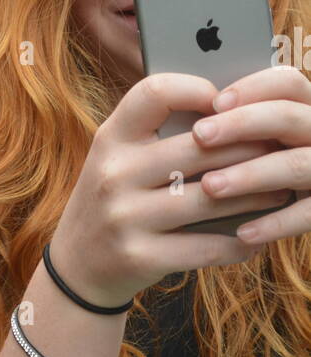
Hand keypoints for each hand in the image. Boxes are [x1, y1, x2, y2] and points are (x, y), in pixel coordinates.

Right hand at [50, 71, 289, 307]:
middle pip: (199, 147)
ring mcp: (124, 217)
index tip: (226, 104)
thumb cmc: (115, 200)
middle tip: (278, 148)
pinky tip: (255, 237)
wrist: (77, 266)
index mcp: (110, 138)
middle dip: (249, 146)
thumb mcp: (119, 159)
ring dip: (256, 195)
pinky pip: (206, 246)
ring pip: (211, 197)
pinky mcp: (140, 256)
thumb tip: (232, 111)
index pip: (155, 93)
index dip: (197, 90)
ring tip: (279, 190)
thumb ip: (158, 134)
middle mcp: (113, 173)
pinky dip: (240, 242)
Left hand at [194, 63, 310, 245]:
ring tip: (210, 187)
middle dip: (242, 124)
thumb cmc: (269, 171)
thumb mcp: (264, 142)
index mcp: (307, 110)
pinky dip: (275, 224)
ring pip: (297, 164)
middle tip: (199, 134)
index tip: (214, 102)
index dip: (252, 88)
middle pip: (289, 116)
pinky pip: (309, 214)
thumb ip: (242, 129)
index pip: (288, 83)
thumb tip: (192, 124)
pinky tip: (243, 233)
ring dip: (251, 175)